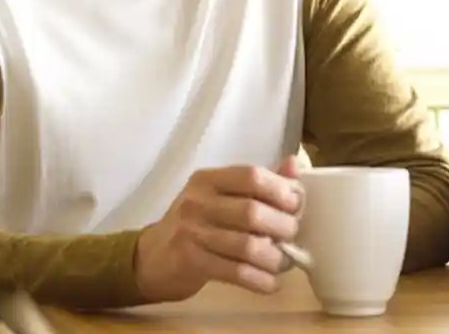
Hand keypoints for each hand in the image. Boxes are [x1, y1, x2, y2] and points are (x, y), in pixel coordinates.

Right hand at [134, 157, 303, 301]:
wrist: (152, 258)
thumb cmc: (197, 222)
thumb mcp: (220, 195)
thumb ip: (258, 182)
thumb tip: (294, 164)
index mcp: (209, 179)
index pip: (251, 176)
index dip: (281, 190)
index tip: (296, 205)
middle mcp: (197, 201)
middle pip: (252, 212)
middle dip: (283, 226)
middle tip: (292, 236)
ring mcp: (192, 233)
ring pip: (247, 246)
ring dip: (275, 258)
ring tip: (284, 262)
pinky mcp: (191, 263)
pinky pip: (235, 272)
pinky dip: (260, 280)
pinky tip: (271, 283)